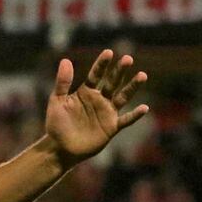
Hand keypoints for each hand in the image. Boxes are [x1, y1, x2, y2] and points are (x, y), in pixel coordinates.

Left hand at [45, 49, 148, 167]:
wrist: (60, 148)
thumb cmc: (56, 124)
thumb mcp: (57, 102)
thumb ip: (62, 82)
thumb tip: (66, 60)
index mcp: (86, 91)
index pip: (96, 74)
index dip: (102, 64)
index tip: (109, 52)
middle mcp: (99, 99)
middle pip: (112, 82)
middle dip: (120, 71)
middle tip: (128, 59)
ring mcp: (107, 112)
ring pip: (123, 97)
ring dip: (132, 87)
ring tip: (142, 75)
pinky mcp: (111, 127)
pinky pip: (126, 120)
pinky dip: (135, 115)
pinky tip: (144, 108)